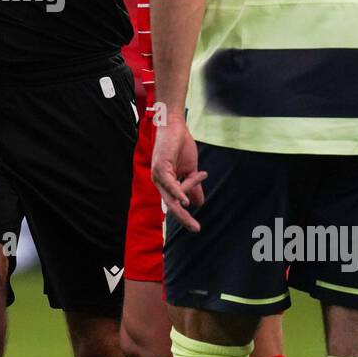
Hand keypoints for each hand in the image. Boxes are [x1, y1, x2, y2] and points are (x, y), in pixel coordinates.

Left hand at [150, 114, 206, 231]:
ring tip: (192, 222)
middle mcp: (159, 182)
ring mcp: (158, 175)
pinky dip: (178, 193)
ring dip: (182, 210)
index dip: (186, 215)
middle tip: (195, 230)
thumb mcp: (191, 170)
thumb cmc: (181, 146)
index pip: (176, 204)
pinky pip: (170, 184)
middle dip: (184, 219)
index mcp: (166, 184)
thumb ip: (194, 187)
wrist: (176, 126)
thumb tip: (199, 204)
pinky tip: (185, 202)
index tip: (196, 226)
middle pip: (171, 205)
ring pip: (171, 197)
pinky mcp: (160, 167)